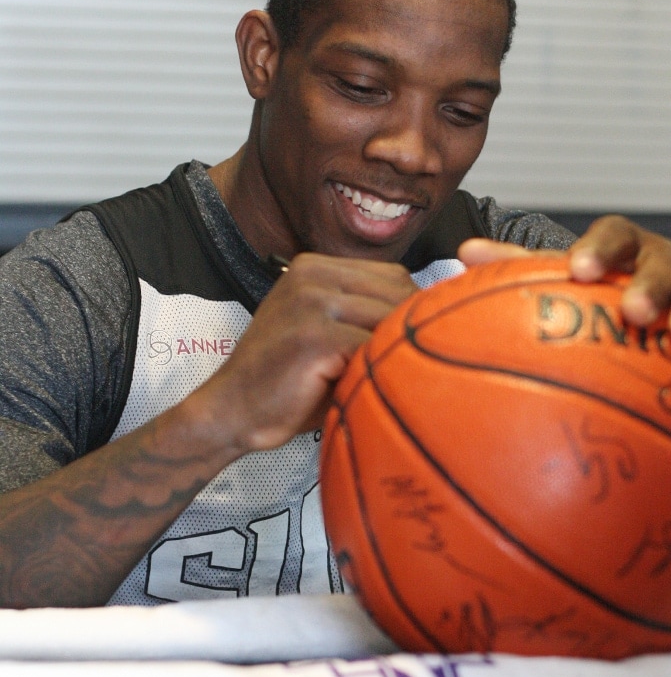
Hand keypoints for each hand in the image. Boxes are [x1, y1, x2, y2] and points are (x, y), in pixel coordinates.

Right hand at [189, 253, 417, 453]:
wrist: (232, 410)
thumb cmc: (288, 380)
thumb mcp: (325, 331)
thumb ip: (364, 315)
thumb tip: (432, 318)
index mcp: (314, 267)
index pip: (393, 276)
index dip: (410, 311)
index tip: (412, 344)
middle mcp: (312, 274)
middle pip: (398, 292)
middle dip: (411, 331)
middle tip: (409, 365)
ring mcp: (311, 301)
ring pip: (391, 318)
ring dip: (398, 351)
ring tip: (390, 378)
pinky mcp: (314, 334)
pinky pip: (373, 346)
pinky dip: (381, 368)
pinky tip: (372, 387)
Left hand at [458, 215, 670, 370]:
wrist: (659, 315)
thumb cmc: (603, 296)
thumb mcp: (567, 281)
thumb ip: (520, 267)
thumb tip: (465, 252)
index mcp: (623, 249)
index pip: (613, 234)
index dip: (597, 248)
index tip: (578, 271)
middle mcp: (664, 263)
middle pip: (662, 262)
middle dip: (649, 283)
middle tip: (633, 310)